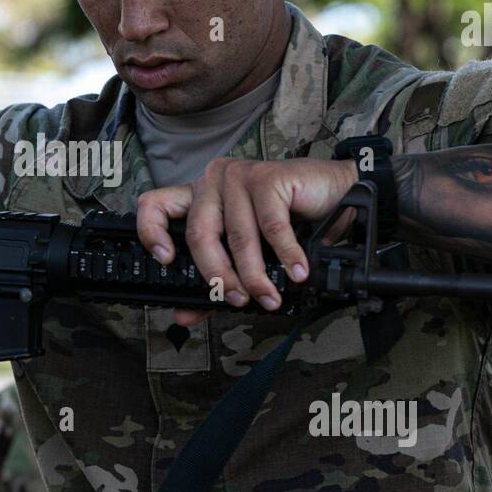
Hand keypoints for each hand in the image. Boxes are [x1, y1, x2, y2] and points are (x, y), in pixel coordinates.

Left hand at [136, 157, 358, 326]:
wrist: (340, 196)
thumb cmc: (293, 223)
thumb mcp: (248, 255)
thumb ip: (215, 283)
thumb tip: (184, 315)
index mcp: (201, 196)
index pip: (155, 205)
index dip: (151, 233)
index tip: (165, 260)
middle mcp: (213, 181)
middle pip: (199, 235)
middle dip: (218, 275)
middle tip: (235, 300)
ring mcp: (240, 176)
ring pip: (237, 237)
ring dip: (255, 276)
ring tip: (269, 297)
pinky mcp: (268, 177)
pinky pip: (271, 227)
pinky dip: (285, 257)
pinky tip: (296, 272)